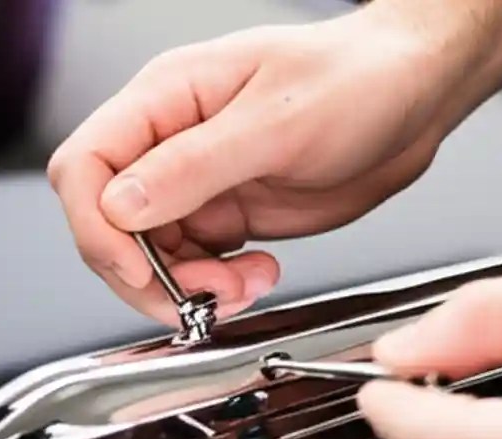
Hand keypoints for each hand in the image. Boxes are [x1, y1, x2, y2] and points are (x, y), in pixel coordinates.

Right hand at [46, 5, 477, 326]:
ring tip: (242, 285)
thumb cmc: (359, 79)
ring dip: (186, 287)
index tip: (139, 271)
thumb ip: (193, 167)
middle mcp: (172, 141)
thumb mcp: (277, 124)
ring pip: (151, 254)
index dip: (97, 228)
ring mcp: (199, 180)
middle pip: (107, 223)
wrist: (415, 96)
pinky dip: (217, 285)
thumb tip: (120, 206)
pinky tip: (257, 275)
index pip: (86, 166)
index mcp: (167, 98)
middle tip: (202, 295)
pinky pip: (194, 263)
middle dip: (146, 274)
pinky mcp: (229, 212)